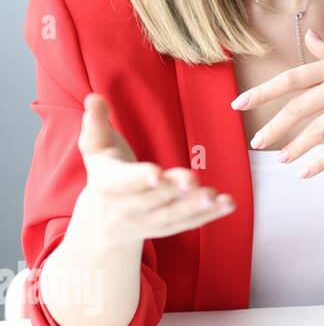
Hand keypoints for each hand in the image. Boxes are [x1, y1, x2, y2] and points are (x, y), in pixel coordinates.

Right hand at [66, 94, 234, 253]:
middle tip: (193, 180)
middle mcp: (126, 207)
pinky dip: (209, 215)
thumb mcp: (96, 148)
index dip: (139, 178)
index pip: (121, 182)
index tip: (157, 173)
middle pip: (152, 199)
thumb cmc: (106, 172)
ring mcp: (148, 221)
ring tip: (216, 196)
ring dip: (195, 207)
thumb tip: (94, 97)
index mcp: (107, 184)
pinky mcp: (167, 228)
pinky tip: (228, 204)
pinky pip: (189, 223)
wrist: (103, 222)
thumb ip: (96, 122)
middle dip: (173, 190)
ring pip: (172, 215)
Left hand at [231, 29, 323, 177]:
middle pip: (298, 106)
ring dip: (295, 146)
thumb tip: (309, 38)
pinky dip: (320, 161)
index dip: (264, 91)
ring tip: (281, 158)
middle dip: (273, 126)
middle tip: (256, 142)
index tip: (239, 103)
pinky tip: (306, 171)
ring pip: (316, 129)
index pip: (293, 77)